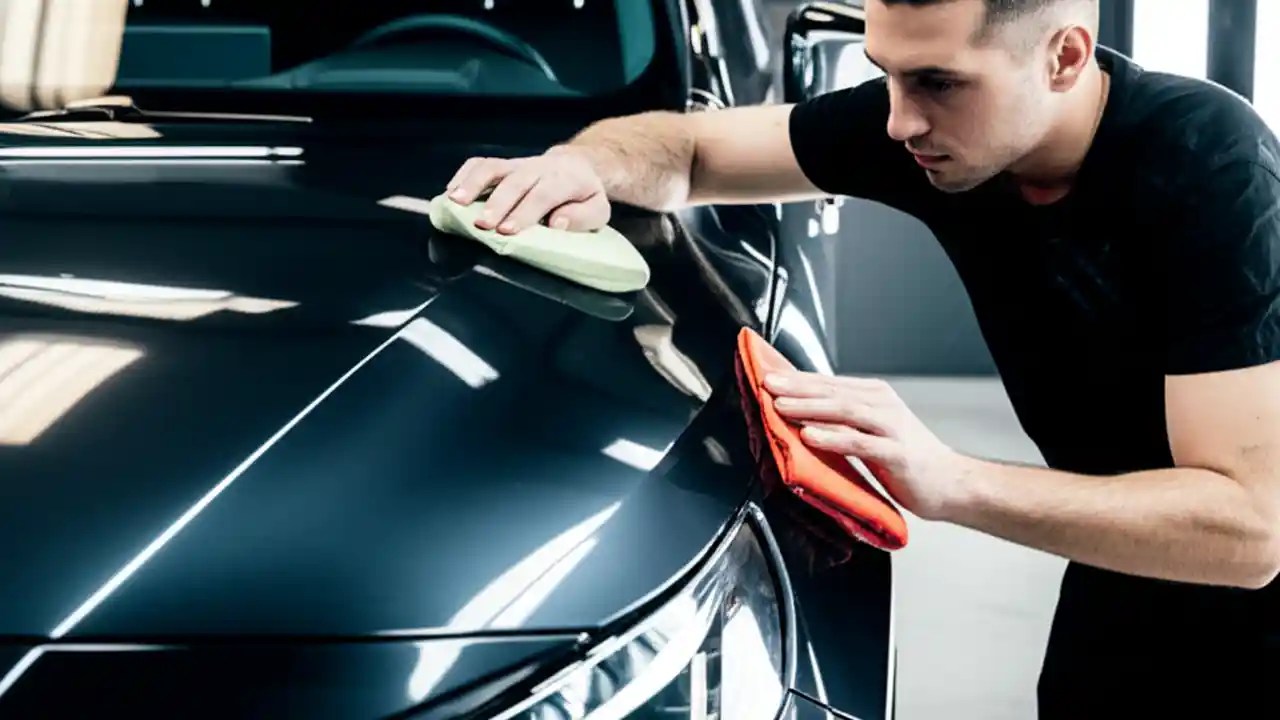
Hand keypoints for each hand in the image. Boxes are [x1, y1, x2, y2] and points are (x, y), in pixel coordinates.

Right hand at [444, 147, 611, 234]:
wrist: (576, 165)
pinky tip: (450, 193)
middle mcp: (538, 168)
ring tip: (454, 202)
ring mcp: (517, 164)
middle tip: (481, 224)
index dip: (523, 211)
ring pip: (492, 167)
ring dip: (471, 184)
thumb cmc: (584, 195)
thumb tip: (557, 223)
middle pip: (514, 181)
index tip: (507, 230)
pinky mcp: (503, 165)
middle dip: (496, 203)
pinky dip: (463, 176)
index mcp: (564, 179)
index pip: (542, 194)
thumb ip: (583, 217)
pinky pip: (480, 164)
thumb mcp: (598, 210)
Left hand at [763, 370, 963, 520]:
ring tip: (781, 405)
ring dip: (809, 407)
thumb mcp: (873, 430)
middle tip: (766, 383)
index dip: (797, 377)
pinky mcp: (895, 454)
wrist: (950, 483)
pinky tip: (810, 435)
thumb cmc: (907, 458)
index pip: (829, 381)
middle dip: (796, 386)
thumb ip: (844, 419)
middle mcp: (883, 405)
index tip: (767, 374)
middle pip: (832, 391)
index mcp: (875, 396)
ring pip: (844, 410)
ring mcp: (891, 428)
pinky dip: (832, 438)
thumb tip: (801, 410)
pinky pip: (858, 443)